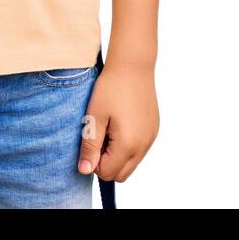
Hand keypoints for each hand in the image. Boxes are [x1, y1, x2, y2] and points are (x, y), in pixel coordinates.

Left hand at [78, 60, 158, 184]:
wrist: (133, 65)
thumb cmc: (110, 88)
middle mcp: (144, 146)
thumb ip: (90, 147)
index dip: (94, 162)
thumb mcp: (94, 117)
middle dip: (106, 163)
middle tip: (98, 137)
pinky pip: (140, 150)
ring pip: (132, 163)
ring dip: (117, 155)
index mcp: (128, 144)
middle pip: (121, 174)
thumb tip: (84, 171)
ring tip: (109, 128)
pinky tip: (120, 123)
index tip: (90, 140)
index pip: (107, 174)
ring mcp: (151, 138)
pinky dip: (128, 145)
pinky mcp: (154, 130)